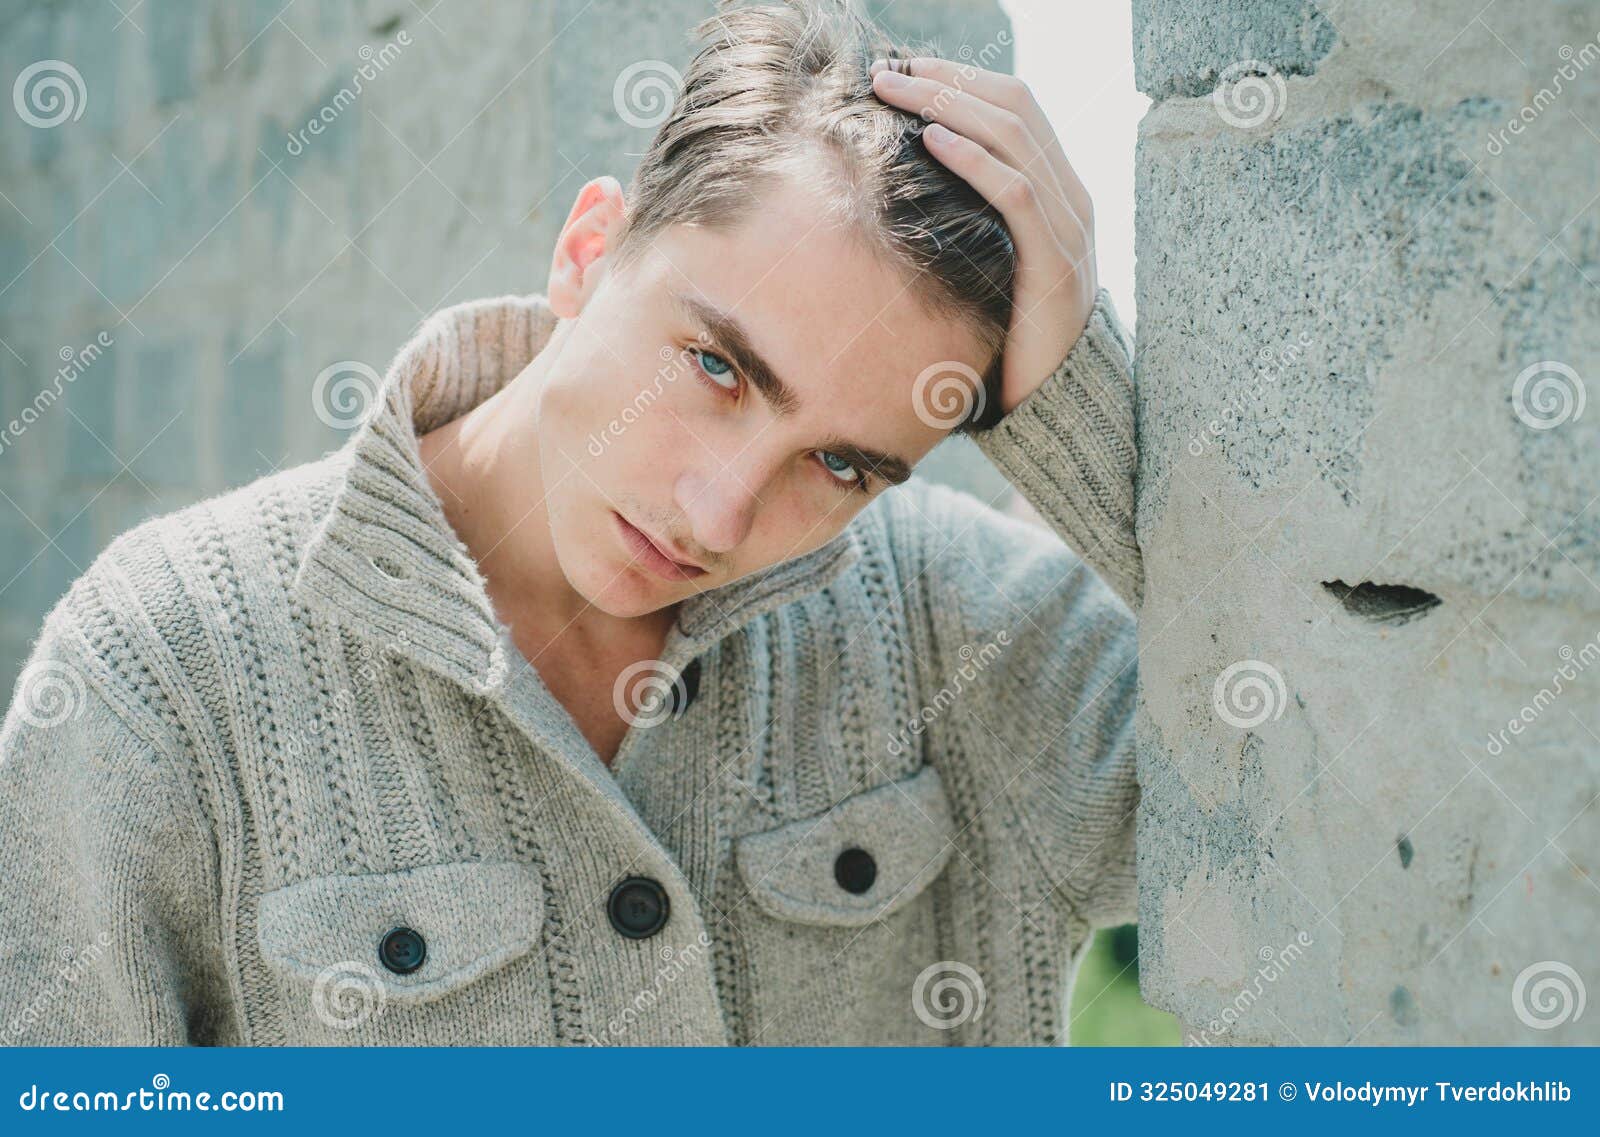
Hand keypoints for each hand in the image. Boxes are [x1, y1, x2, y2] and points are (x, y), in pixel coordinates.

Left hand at [870, 57, 1097, 414]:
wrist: (1060, 406)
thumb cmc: (1012, 341)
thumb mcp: (992, 268)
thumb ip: (973, 226)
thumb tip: (910, 196)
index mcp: (1060, 193)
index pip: (1016, 108)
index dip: (961, 78)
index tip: (906, 68)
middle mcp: (1072, 199)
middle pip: (1015, 108)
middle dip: (948, 79)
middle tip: (887, 71)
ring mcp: (1069, 228)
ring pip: (1016, 137)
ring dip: (948, 104)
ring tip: (897, 91)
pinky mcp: (1054, 265)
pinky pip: (1018, 195)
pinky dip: (974, 160)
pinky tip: (932, 140)